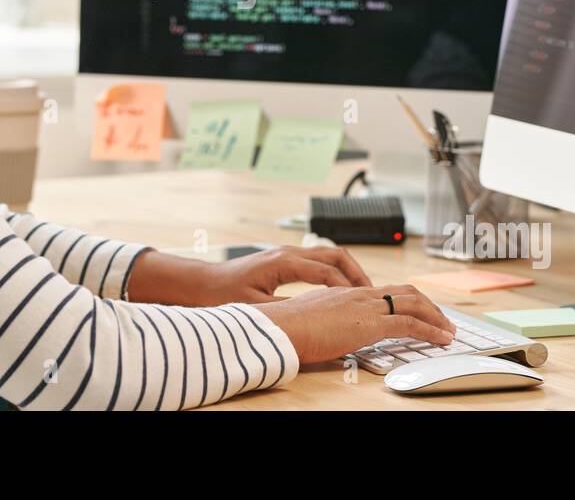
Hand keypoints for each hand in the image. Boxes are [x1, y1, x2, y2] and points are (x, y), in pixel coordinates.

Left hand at [126, 245, 371, 307]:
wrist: (200, 283)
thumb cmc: (221, 293)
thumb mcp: (254, 308)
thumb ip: (284, 312)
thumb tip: (309, 320)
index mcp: (283, 262)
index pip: (327, 271)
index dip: (348, 287)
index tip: (364, 302)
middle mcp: (288, 253)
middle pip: (335, 255)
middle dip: (357, 273)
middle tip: (374, 294)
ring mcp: (287, 254)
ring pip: (329, 255)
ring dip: (348, 272)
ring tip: (364, 292)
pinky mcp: (284, 261)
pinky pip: (318, 262)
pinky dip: (334, 273)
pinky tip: (339, 292)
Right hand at [253, 285, 456, 364]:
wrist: (279, 327)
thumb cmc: (285, 327)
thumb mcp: (309, 318)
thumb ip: (323, 321)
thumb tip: (327, 332)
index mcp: (343, 292)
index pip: (382, 291)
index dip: (403, 300)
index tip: (415, 311)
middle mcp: (358, 294)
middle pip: (403, 292)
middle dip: (427, 305)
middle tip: (441, 320)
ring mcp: (366, 307)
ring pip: (413, 303)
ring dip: (435, 317)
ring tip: (448, 330)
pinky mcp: (371, 324)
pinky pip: (410, 324)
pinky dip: (431, 330)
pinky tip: (442, 340)